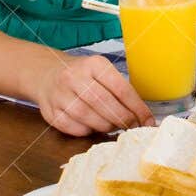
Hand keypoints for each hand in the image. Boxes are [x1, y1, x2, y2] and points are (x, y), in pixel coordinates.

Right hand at [34, 54, 154, 135]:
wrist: (47, 75)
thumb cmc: (83, 76)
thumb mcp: (102, 72)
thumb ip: (120, 90)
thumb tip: (143, 116)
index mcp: (94, 64)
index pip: (121, 89)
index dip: (137, 108)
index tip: (147, 121)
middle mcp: (75, 77)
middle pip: (104, 104)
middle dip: (123, 119)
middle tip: (132, 127)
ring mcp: (60, 94)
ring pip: (88, 117)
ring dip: (106, 126)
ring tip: (113, 126)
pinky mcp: (51, 112)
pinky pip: (74, 128)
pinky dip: (88, 131)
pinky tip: (93, 127)